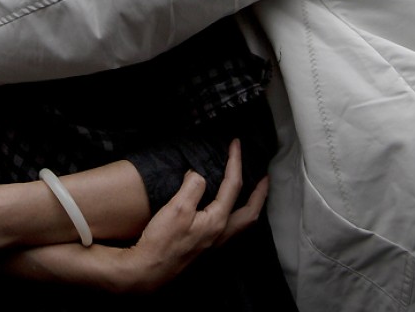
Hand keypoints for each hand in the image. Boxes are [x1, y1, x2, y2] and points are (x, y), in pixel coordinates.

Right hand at [119, 137, 253, 292]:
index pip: (233, 186)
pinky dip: (237, 215)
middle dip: (260, 193)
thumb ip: (193, 186)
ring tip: (253, 193)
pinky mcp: (205, 249)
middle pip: (251, 212)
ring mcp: (215, 244)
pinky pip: (231, 228)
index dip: (235, 162)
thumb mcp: (177, 207)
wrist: (149, 270)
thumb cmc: (162, 240)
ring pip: (243, 223)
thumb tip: (198, 175)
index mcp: (217, 221)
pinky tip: (227, 211)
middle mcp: (222, 234)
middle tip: (265, 177)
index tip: (236, 143)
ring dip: (252, 205)